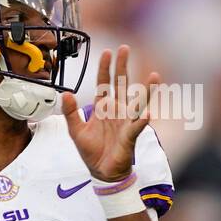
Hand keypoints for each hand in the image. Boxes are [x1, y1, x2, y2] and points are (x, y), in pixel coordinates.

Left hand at [62, 45, 159, 182]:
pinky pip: (137, 127)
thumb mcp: (76, 131)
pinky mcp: (130, 136)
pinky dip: (141, 121)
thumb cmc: (92, 150)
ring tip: (155, 77)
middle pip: (122, 84)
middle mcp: (117, 110)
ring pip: (138, 102)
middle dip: (123, 67)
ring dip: (147, 91)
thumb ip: (71, 113)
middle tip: (125, 48)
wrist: (102, 171)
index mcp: (103, 108)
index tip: (107, 52)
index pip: (104, 83)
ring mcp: (126, 122)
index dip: (105, 68)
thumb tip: (65, 94)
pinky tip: (146, 114)